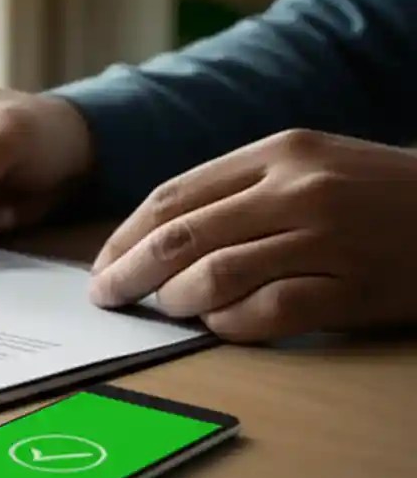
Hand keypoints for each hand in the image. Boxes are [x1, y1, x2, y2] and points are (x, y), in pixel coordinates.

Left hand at [89, 129, 416, 341]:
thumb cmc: (376, 194)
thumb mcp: (310, 166)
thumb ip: (240, 191)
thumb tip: (155, 238)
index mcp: (279, 151)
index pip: (174, 195)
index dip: (125, 235)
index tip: (102, 265)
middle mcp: (298, 188)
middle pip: (182, 234)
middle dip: (129, 272)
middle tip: (105, 297)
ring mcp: (328, 237)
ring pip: (216, 273)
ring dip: (176, 300)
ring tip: (166, 310)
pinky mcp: (353, 287)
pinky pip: (267, 312)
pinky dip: (230, 324)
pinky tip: (218, 326)